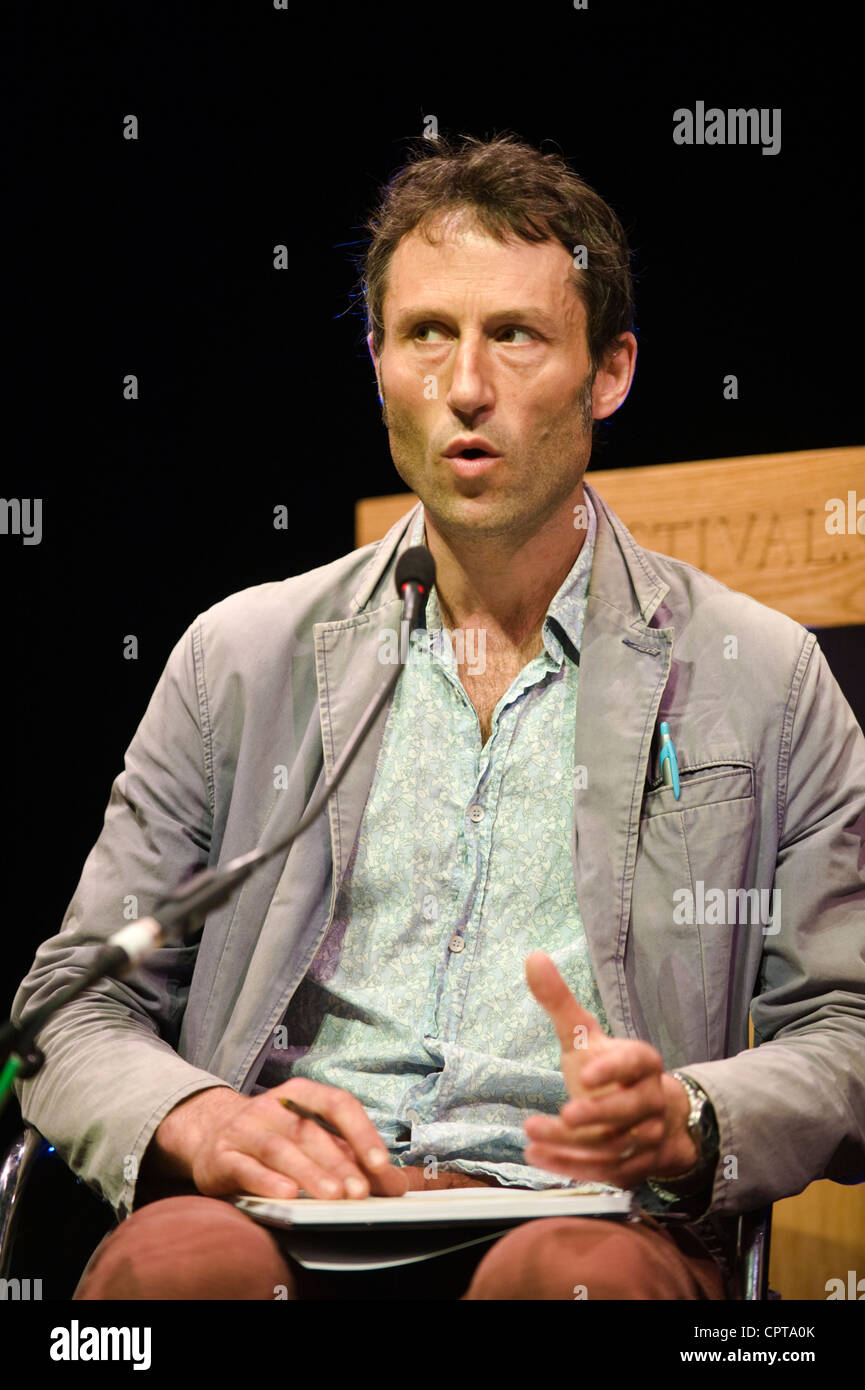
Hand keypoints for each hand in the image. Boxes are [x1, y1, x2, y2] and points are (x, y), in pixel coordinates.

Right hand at [150, 1078, 408, 1200]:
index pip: (336, 1103)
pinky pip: (245, 1167)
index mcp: (299, 1095)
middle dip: (338, 1162)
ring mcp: (244, 1130)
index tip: (381, 1163)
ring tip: (333, 1195)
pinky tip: (286, 1195)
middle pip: (310, 1132)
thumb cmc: (273, 1137)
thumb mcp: (311, 1138)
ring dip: (308, 1172)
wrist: (206, 1132)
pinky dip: (266, 1181)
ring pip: (279, 1149)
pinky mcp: (221, 1158)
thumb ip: (351, 1158)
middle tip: (361, 1191)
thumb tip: (398, 1185)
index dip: (361, 1131)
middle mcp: (271, 1108)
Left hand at [522, 951, 697, 1186]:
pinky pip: (606, 1172)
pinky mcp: (633, 1167)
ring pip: (616, 1146)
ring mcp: (644, 1138)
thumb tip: (533, 957)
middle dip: (600, 1114)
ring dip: (574, 1145)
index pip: (638, 1061)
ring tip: (532, 1135)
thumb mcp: (584, 1036)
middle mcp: (648, 1101)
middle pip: (631, 1110)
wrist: (652, 1117)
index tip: (585, 1072)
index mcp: (642, 1064)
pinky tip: (537, 1156)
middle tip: (567, 1113)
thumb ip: (560, 1001)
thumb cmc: (608, 1070)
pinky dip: (571, 1166)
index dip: (614, 1067)